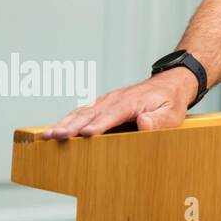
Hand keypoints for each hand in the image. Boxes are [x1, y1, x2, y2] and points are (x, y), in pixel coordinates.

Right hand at [39, 69, 199, 139]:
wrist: (170, 85)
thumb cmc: (170, 102)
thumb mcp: (172, 114)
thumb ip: (160, 120)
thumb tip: (143, 122)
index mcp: (131, 102)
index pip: (113, 114)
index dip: (99, 124)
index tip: (86, 133)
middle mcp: (115, 99)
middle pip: (91, 113)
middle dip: (73, 125)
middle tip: (56, 136)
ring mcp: (106, 101)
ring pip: (82, 112)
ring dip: (65, 123)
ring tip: (48, 135)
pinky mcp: (102, 106)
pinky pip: (82, 112)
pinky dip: (68, 121)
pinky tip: (55, 130)